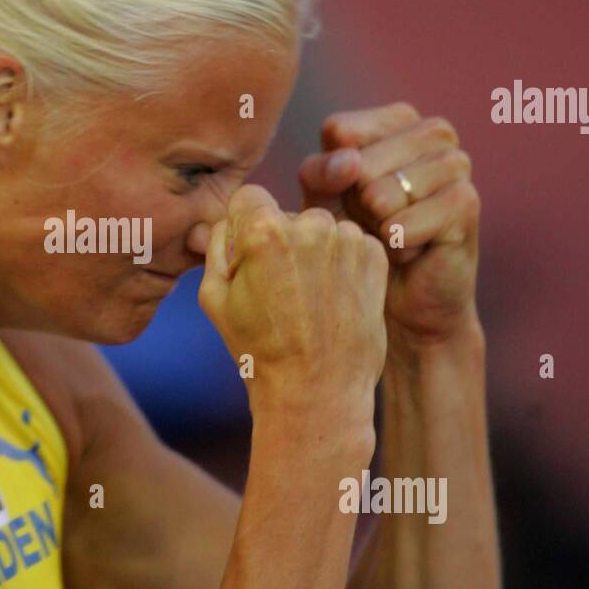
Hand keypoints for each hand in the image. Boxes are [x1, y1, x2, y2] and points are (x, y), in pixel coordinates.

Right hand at [198, 184, 388, 421]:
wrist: (318, 390)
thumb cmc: (259, 350)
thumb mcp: (213, 297)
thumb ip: (215, 245)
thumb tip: (227, 219)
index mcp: (264, 232)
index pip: (248, 197)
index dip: (243, 226)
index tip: (248, 256)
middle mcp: (309, 225)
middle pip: (286, 214)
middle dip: (280, 240)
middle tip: (279, 290)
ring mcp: (347, 239)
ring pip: (319, 228)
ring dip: (313, 251)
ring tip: (309, 299)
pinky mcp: (375, 256)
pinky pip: (350, 243)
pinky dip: (341, 263)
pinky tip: (333, 298)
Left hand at [297, 102, 480, 345]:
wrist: (400, 300)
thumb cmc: (359, 240)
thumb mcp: (322, 200)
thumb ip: (320, 172)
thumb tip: (351, 164)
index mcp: (395, 120)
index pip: (340, 131)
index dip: (330, 176)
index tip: (348, 198)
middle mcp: (432, 133)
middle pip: (360, 164)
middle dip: (355, 204)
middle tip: (375, 223)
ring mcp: (456, 163)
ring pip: (383, 193)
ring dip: (376, 225)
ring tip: (391, 234)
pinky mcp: (466, 202)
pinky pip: (404, 222)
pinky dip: (396, 246)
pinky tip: (410, 251)